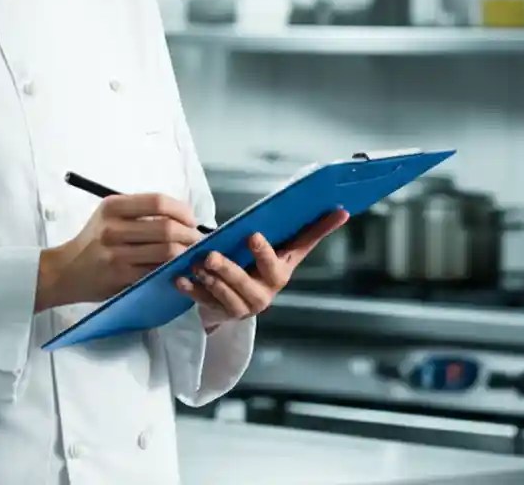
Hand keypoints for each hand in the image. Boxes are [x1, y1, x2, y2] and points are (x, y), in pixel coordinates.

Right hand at [34, 193, 202, 311]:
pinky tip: (176, 268)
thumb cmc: (93, 241)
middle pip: (166, 228)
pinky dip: (172, 269)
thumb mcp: (108, 216)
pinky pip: (156, 271)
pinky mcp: (120, 277)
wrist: (65, 271)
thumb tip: (181, 216)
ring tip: (190, 254)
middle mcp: (113, 228)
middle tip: (196, 240)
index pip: (158, 202)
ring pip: (165, 252)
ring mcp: (116, 254)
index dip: (181, 210)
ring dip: (185, 254)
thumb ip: (139, 212)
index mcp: (112, 207)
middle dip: (189, 235)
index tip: (190, 219)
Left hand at [173, 209, 349, 330]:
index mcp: (279, 276)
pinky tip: (179, 278)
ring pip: (223, 298)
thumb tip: (343, 211)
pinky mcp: (217, 311)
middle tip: (211, 256)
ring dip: (209, 282)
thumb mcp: (290, 248)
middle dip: (228, 271)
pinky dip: (190, 291)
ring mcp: (238, 307)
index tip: (252, 235)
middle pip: (245, 286)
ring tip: (196, 264)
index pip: (274, 265)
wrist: (248, 293)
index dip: (263, 253)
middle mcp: (261, 295)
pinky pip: (202, 303)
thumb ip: (313, 231)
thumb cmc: (268, 264)